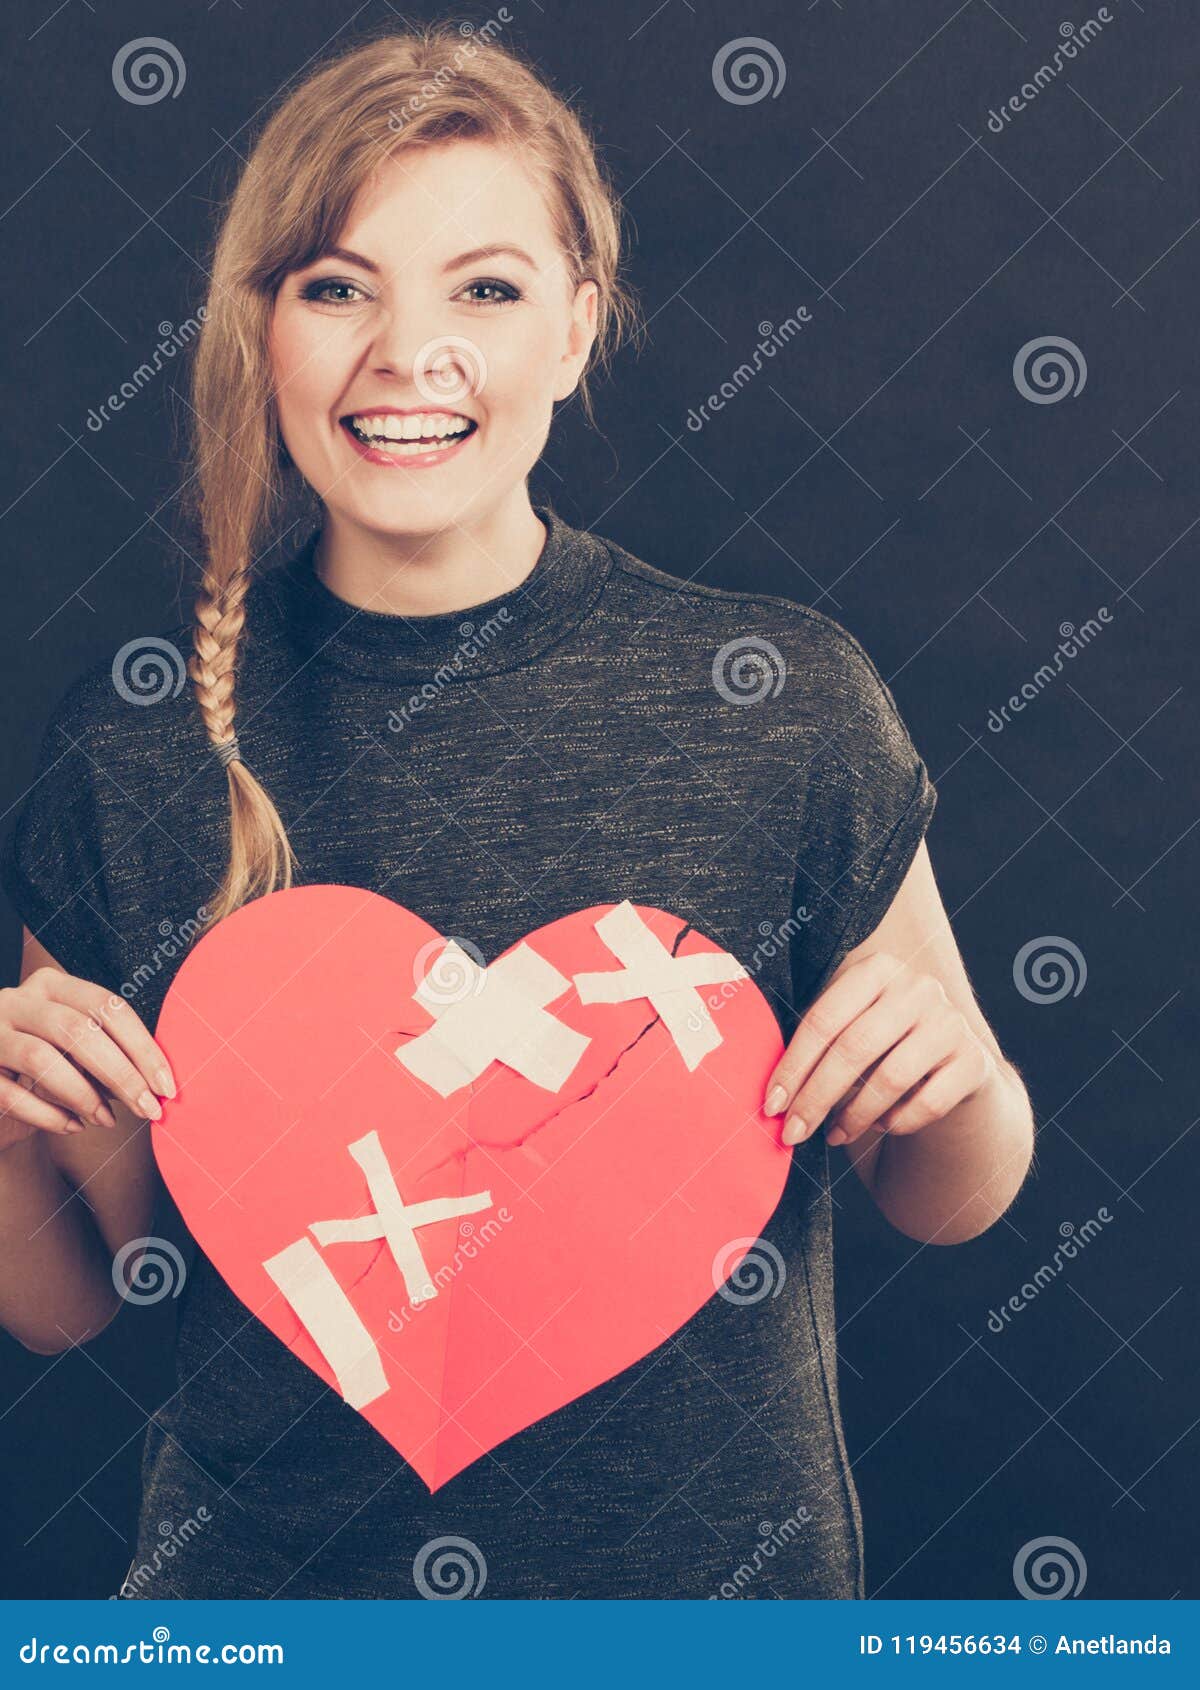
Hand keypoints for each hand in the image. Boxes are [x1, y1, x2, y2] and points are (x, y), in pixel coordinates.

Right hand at [0, 969, 174, 1149]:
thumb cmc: (46, 1070)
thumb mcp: (79, 1053)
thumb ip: (111, 1055)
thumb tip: (159, 1081)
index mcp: (52, 986)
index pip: (107, 1007)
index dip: (142, 1047)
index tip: (166, 1085)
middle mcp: (16, 1000)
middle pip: (78, 1030)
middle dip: (121, 1074)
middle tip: (147, 1109)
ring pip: (42, 1058)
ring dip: (83, 1095)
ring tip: (107, 1120)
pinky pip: (11, 1094)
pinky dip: (48, 1116)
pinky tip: (72, 1127)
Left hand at [764, 951, 998, 1147]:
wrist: (954, 1064)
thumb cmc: (883, 1047)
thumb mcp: (852, 1028)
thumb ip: (818, 1047)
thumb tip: (772, 1098)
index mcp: (877, 970)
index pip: (823, 1019)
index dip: (793, 1066)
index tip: (771, 1104)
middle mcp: (918, 987)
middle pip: (853, 1048)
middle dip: (816, 1097)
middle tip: (793, 1132)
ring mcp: (951, 1022)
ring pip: (890, 1078)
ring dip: (853, 1116)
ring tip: (834, 1134)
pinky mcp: (975, 1061)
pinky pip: (928, 1103)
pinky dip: (897, 1122)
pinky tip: (881, 1127)